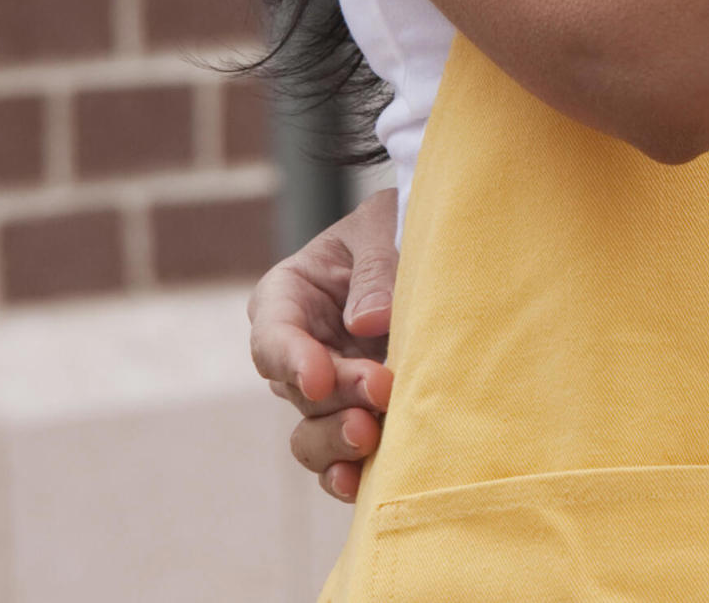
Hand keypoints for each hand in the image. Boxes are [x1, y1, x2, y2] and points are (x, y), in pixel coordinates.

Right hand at [250, 187, 396, 502]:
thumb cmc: (397, 223)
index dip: (292, 361)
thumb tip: (368, 323)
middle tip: (381, 391)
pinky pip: (340, 454)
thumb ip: (375, 268)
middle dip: (338, 396)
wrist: (434, 241)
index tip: (318, 377)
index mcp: (288, 296)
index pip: (274, 335)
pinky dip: (347, 471)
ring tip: (372, 437)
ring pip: (312, 431)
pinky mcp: (356, 412)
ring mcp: (326, 388)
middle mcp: (298, 349)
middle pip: (299, 389)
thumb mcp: (384, 225)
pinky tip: (362, 484)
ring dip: (337, 441)